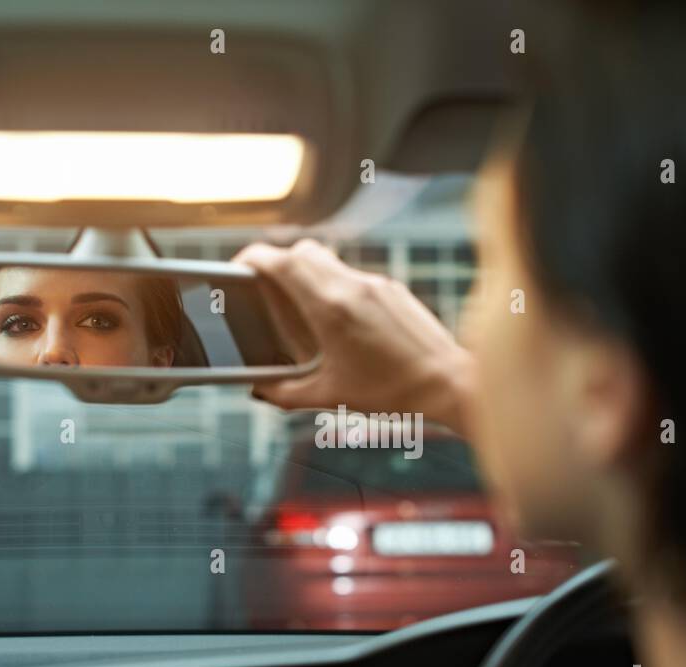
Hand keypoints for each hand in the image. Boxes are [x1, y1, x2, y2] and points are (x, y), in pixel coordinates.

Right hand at [233, 239, 476, 436]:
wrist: (447, 383)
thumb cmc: (392, 392)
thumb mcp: (331, 396)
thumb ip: (287, 394)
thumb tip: (261, 391)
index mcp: (331, 308)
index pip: (281, 261)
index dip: (253, 258)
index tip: (238, 267)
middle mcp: (352, 287)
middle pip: (301, 251)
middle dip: (277, 262)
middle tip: (264, 286)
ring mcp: (375, 284)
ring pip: (329, 259)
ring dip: (306, 272)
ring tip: (298, 303)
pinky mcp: (393, 289)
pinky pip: (352, 275)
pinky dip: (334, 284)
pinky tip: (337, 317)